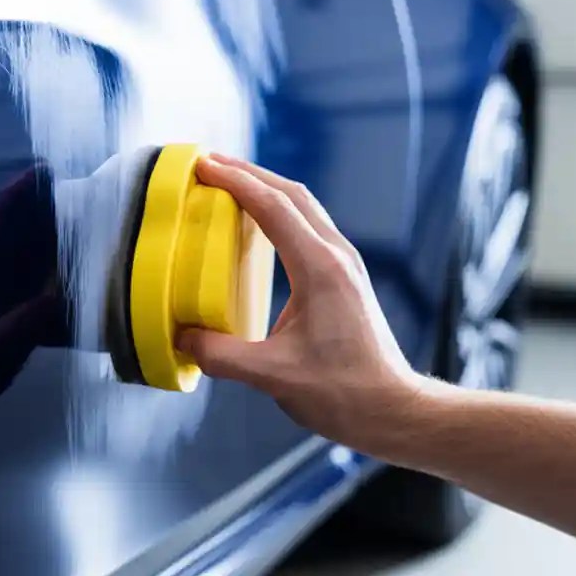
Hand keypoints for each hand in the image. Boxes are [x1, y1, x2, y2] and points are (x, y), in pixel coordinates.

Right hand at [176, 155, 425, 453]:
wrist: (395, 411)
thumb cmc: (343, 393)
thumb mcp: (272, 377)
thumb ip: (220, 355)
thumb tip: (180, 337)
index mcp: (320, 269)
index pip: (273, 207)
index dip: (235, 181)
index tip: (202, 166)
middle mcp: (336, 256)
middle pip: (290, 193)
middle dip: (248, 173)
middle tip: (208, 164)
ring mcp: (344, 265)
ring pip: (302, 207)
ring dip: (265, 189)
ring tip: (228, 184)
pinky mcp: (344, 278)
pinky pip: (308, 227)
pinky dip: (277, 212)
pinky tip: (256, 226)